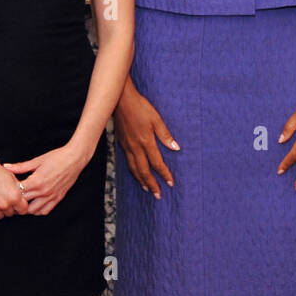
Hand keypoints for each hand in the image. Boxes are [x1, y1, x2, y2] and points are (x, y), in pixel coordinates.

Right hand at [0, 155, 29, 221]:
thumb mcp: (11, 177)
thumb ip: (18, 189)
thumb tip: (22, 197)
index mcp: (14, 196)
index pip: (23, 210)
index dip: (20, 206)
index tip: (17, 204)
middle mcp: (4, 204)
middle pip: (10, 213)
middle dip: (8, 207)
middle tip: (2, 198)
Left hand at [2, 143, 90, 215]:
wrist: (75, 158)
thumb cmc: (57, 157)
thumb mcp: (37, 161)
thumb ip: (20, 167)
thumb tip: (6, 166)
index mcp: (36, 181)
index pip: (17, 192)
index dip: (11, 191)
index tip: (8, 188)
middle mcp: (43, 191)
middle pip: (23, 203)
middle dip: (16, 201)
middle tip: (13, 196)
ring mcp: (51, 196)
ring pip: (33, 211)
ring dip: (26, 207)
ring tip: (24, 200)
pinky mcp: (58, 198)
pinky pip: (45, 211)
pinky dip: (38, 210)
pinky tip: (35, 203)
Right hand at [114, 79, 177, 198]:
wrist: (120, 101)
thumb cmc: (140, 107)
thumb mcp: (156, 119)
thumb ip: (165, 135)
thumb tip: (176, 148)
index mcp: (146, 141)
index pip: (157, 163)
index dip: (164, 174)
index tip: (170, 183)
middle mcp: (136, 147)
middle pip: (144, 171)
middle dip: (152, 184)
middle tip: (158, 195)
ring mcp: (127, 146)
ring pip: (134, 168)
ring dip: (141, 180)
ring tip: (147, 189)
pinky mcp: (122, 143)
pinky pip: (128, 162)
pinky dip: (133, 171)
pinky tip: (136, 173)